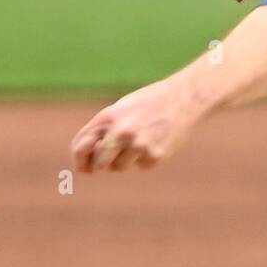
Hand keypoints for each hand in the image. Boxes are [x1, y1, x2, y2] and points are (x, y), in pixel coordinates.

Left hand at [71, 75, 206, 174]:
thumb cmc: (148, 104)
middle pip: (100, 164)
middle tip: (111, 160)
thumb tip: (89, 164)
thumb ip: (102, 131)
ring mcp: (139, 145)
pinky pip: (141, 166)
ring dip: (126, 160)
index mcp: (107, 118)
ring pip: (120, 167)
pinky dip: (146, 158)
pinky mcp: (155, 156)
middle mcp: (121, 132)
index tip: (85, 168)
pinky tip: (157, 140)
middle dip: (103, 165)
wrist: (185, 98)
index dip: (81, 160)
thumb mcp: (120, 110)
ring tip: (140, 140)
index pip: (81, 147)